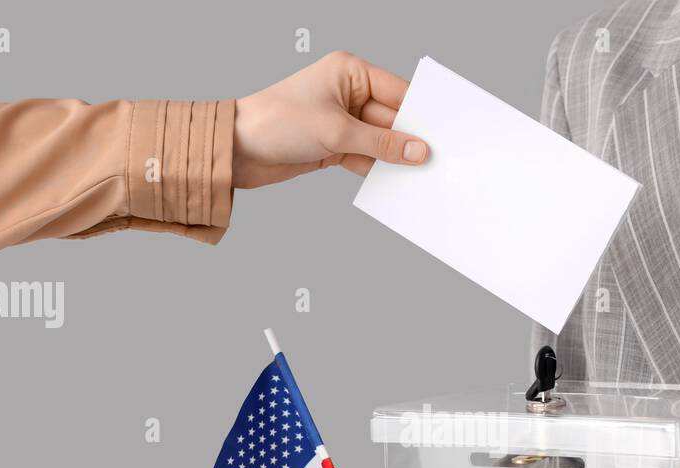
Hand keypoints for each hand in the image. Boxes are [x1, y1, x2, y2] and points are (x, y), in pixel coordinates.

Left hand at [232, 51, 427, 188]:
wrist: (237, 149)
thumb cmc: (277, 122)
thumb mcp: (336, 132)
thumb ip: (381, 143)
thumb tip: (418, 150)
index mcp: (350, 72)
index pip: (397, 92)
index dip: (420, 115)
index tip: (443, 136)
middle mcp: (348, 93)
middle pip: (392, 119)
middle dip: (409, 142)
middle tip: (436, 163)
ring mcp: (341, 120)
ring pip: (380, 141)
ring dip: (394, 159)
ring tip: (419, 177)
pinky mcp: (333, 145)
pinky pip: (366, 156)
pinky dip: (377, 169)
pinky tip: (394, 183)